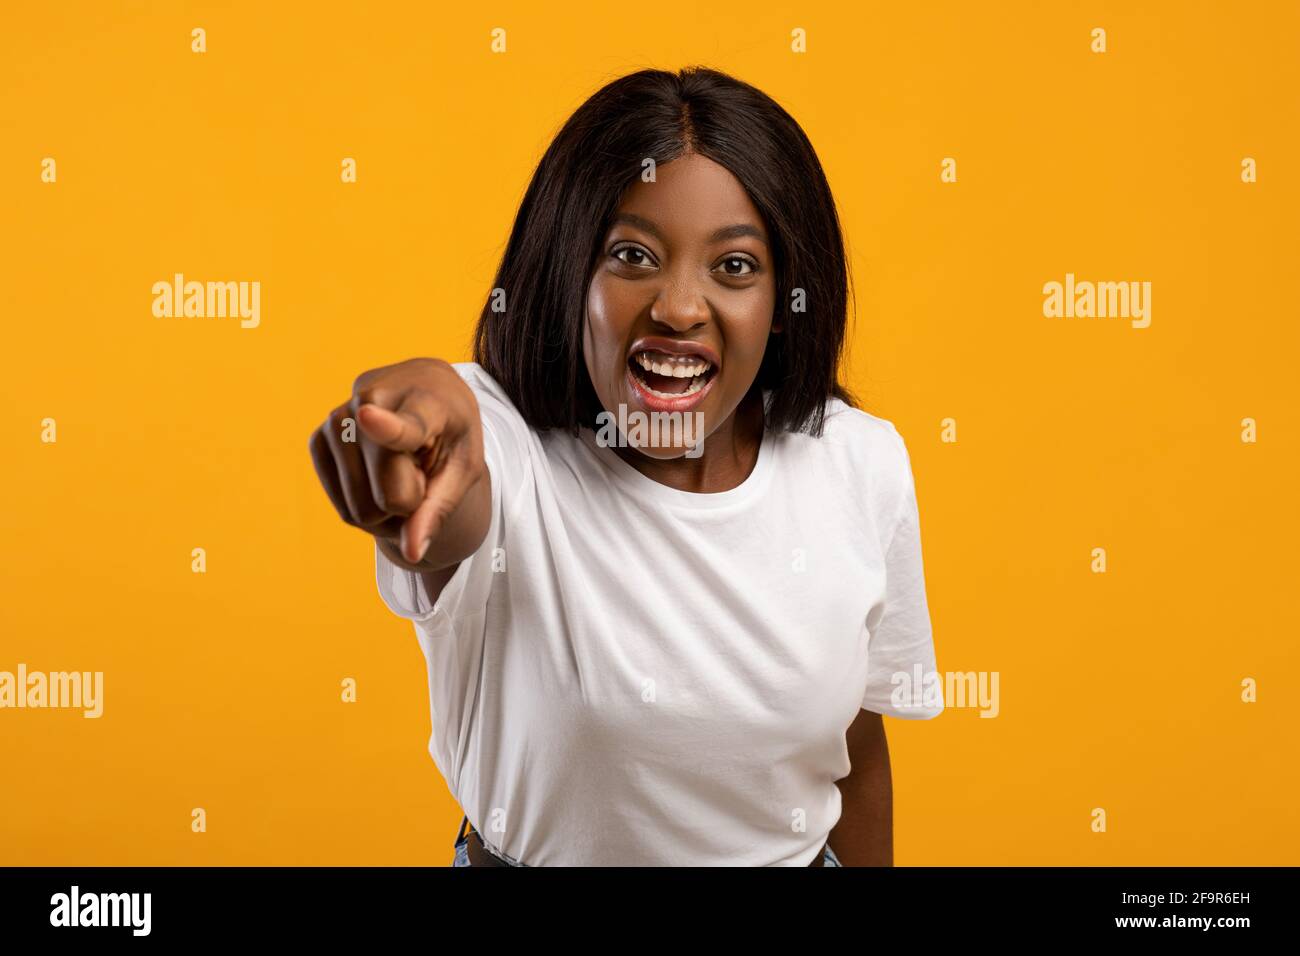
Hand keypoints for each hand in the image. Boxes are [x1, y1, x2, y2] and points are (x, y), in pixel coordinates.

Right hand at [309, 358, 485, 565]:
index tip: (367, 417)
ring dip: (386, 507)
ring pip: (361, 510)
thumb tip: (412, 552)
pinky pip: (344, 510)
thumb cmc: (451, 432)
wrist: (425, 390)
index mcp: (423, 403)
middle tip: (421, 467)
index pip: (402, 426)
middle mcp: (371, 402)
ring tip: (400, 466)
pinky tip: (376, 472)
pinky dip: (365, 505)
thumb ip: (439, 510)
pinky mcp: (316, 440)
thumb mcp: (463, 468)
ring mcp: (337, 421)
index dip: (385, 427)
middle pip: (388, 497)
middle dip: (411, 500)